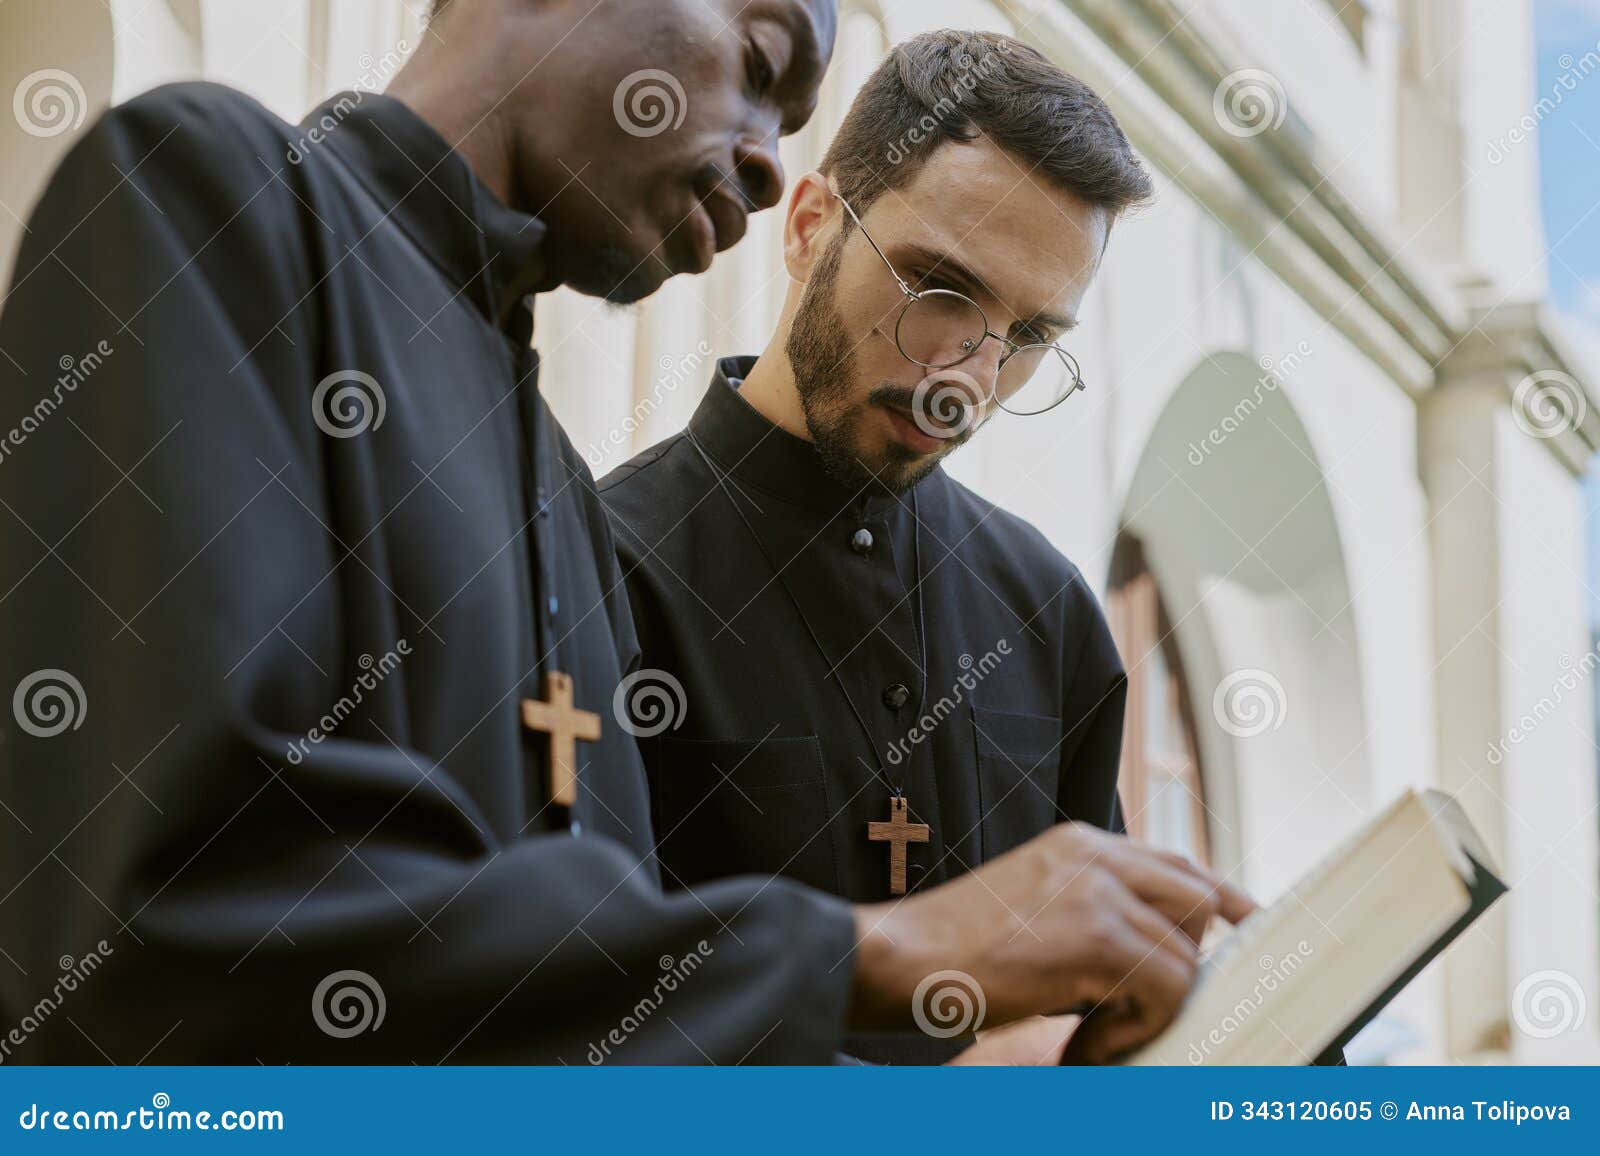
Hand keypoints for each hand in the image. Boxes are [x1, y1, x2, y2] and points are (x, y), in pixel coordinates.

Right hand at [848, 823, 1252, 1058]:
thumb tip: (1149, 949)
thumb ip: (1089, 908)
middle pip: (1198, 902)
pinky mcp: (1098, 939)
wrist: (900, 958)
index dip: (1220, 897)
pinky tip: (1081, 1044)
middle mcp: (1096, 856)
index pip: (1175, 861)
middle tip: (1140, 1010)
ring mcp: (1099, 893)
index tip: (1248, 925)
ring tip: (1093, 1035)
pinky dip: (1130, 1033)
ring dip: (1149, 1011)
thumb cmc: (951, 948)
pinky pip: (1163, 992)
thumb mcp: (1031, 905)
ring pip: (1184, 958)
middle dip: (1187, 961)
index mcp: (1078, 844)